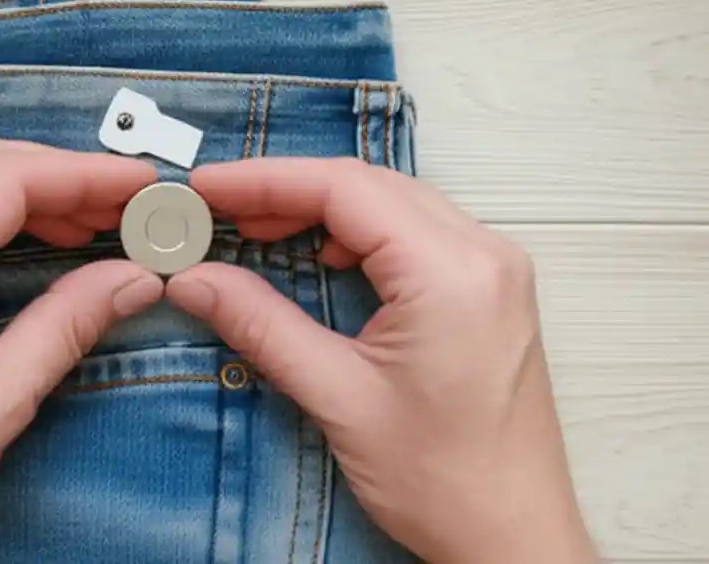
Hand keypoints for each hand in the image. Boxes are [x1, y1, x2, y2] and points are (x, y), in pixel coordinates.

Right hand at [165, 159, 595, 563]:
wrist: (512, 537)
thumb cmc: (445, 481)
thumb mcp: (338, 398)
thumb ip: (262, 325)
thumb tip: (196, 279)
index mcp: (452, 273)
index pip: (344, 189)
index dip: (265, 180)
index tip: (208, 187)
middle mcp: (484, 255)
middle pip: (370, 185)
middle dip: (289, 190)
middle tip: (221, 210)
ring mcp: (494, 271)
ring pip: (394, 203)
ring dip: (324, 208)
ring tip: (258, 230)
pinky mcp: (490, 292)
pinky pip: (417, 232)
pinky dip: (361, 232)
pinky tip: (321, 255)